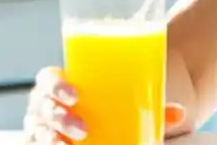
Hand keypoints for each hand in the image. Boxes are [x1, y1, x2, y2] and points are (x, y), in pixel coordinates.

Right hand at [22, 65, 186, 142]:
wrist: (105, 117)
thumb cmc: (114, 103)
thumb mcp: (129, 101)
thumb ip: (152, 107)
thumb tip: (180, 113)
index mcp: (61, 83)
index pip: (47, 78)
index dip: (56, 86)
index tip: (76, 95)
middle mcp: (46, 104)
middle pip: (42, 107)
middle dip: (59, 119)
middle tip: (83, 129)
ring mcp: (43, 127)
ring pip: (36, 131)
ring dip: (50, 139)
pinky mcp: (48, 141)